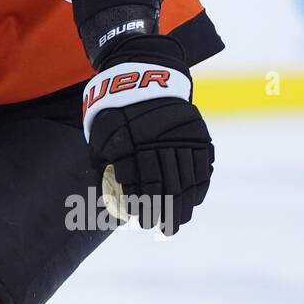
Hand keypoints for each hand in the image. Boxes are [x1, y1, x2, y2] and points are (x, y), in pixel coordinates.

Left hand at [82, 47, 213, 235]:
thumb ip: (105, 165)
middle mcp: (159, 139)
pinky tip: (191, 202)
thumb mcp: (100, 133)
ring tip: (175, 224)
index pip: (139, 182)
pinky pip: (202, 168)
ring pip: (186, 180)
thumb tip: (109, 201)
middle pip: (165, 185)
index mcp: (132, 140)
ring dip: (182, 206)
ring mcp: (181, 137)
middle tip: (159, 229)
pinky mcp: (197, 134)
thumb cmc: (115, 110)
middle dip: (162, 212)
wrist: (143, 73)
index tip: (137, 220)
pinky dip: (198, 187)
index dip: (140, 205)